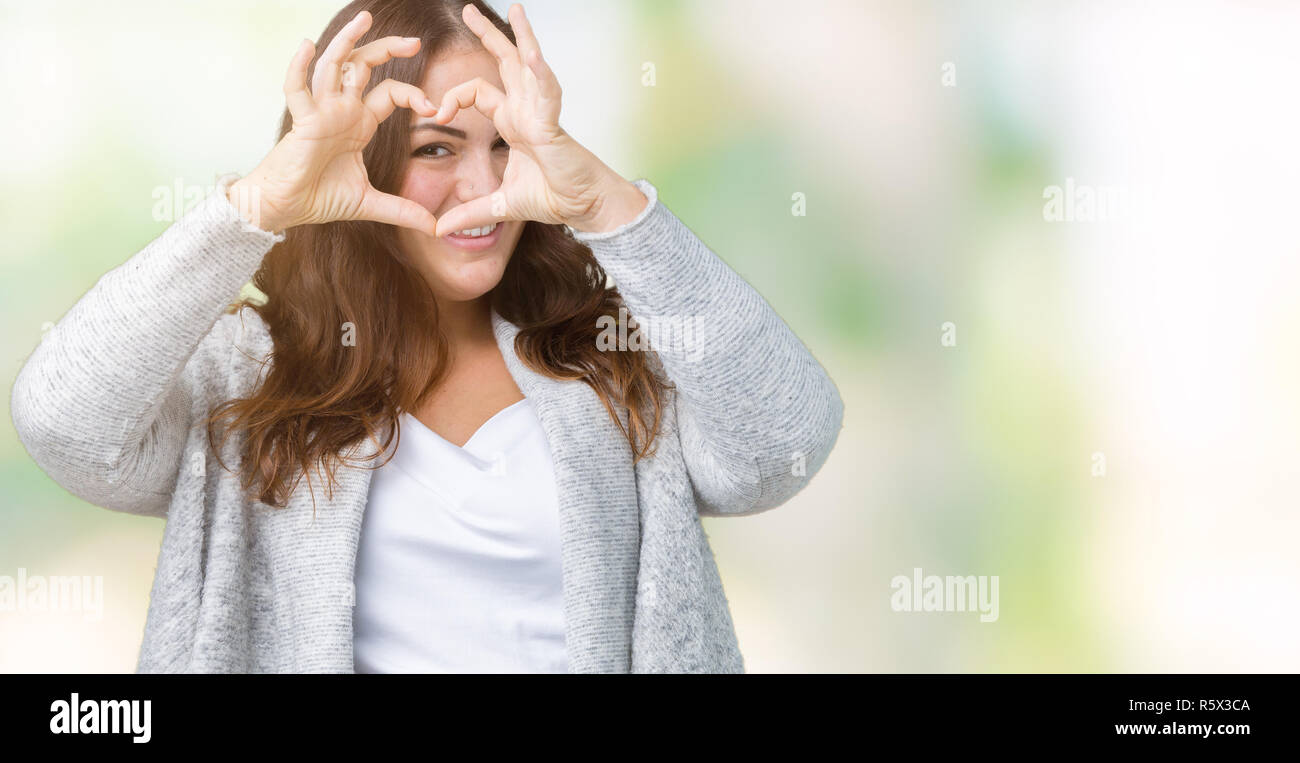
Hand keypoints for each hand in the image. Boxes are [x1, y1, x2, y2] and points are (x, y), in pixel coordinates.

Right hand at [227, 10, 441, 234]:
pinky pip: (297, 89)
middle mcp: (341, 110)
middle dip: (387, 50)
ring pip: (333, 66)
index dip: (412, 95)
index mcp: (359, 123)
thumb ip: (403, 211)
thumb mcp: (370, 204)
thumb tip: (436, 228)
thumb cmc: (319, 198)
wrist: (284, 209)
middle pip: (364, 67)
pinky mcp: (301, 122)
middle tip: (415, 41)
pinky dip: (299, 67)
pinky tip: (307, 46)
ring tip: (364, 18)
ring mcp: (320, 112)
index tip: (434, 107)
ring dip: (347, 41)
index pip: (390, 94)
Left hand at [430, 3, 647, 236]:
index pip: (479, 93)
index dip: (453, 97)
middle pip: (504, 63)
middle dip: (487, 36)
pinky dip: (540, 71)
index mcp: (513, 122)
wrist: (583, 207)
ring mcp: (541, 113)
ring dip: (521, 36)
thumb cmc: (553, 198)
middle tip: (467, 11)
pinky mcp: (553, 124)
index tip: (435, 113)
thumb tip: (438, 230)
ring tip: (515, 9)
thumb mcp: (499, 205)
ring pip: (529, 65)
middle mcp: (526, 110)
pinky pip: (547, 90)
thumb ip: (470, 212)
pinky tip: (532, 51)